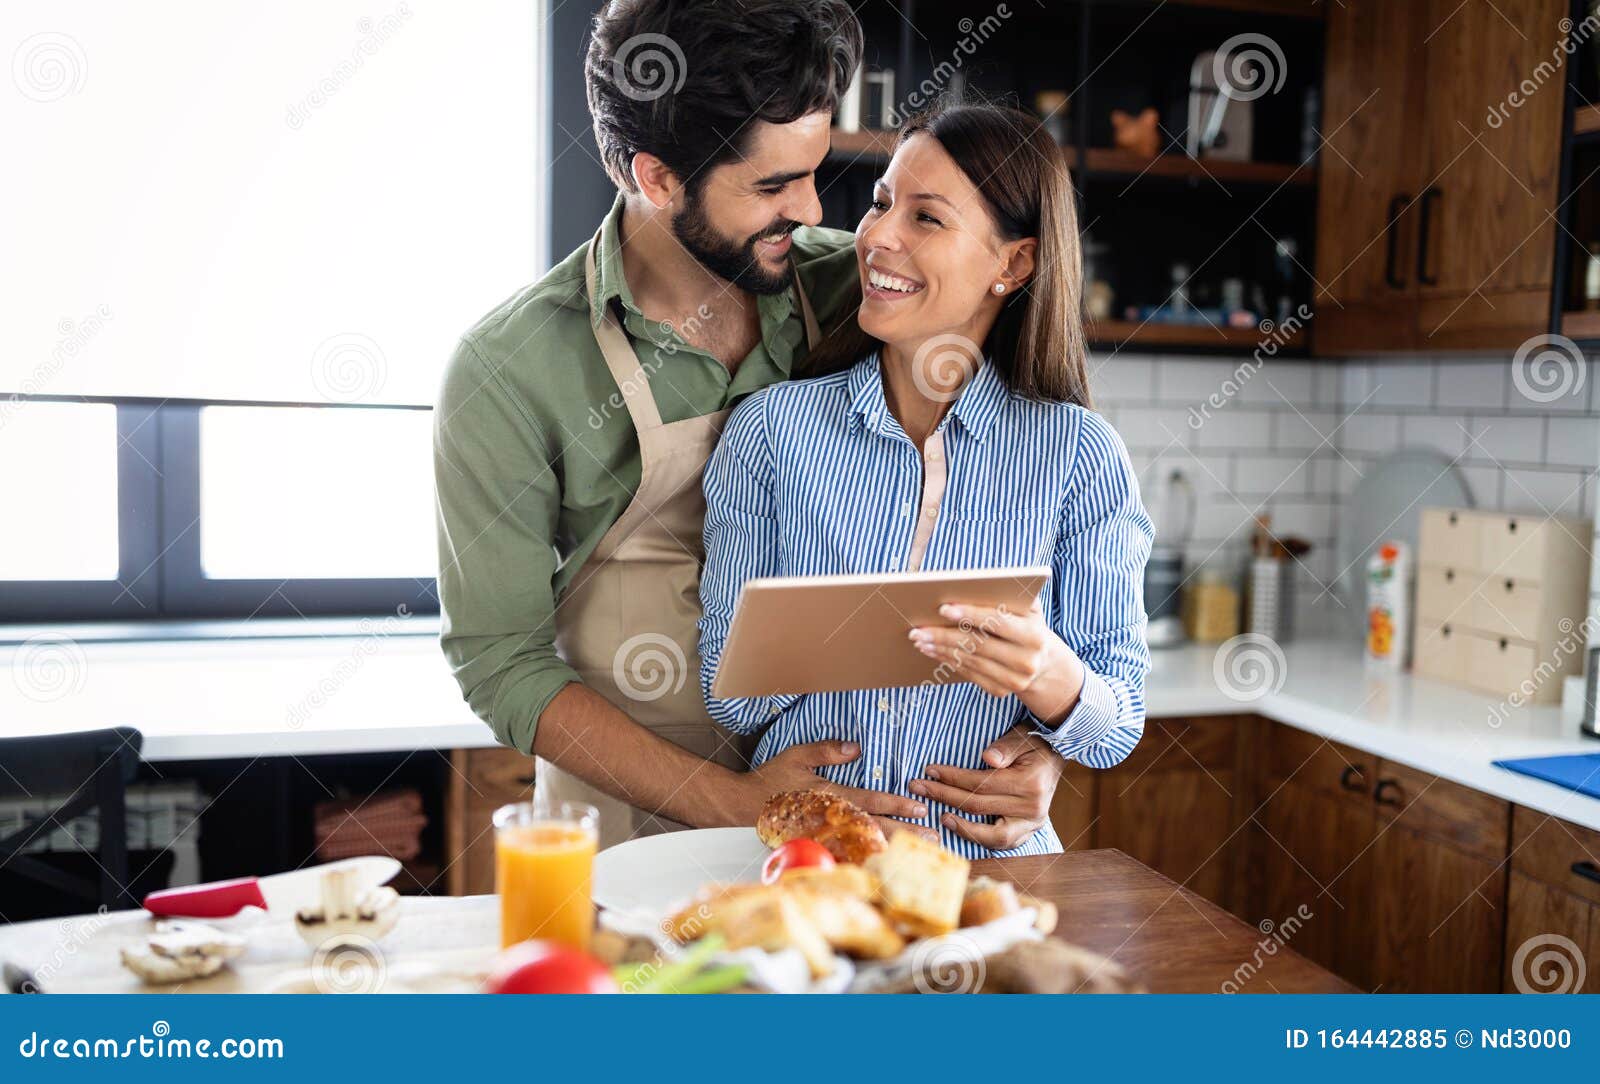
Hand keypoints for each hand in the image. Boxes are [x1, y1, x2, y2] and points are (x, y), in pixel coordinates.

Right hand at [743, 740, 936, 841]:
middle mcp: (830, 819)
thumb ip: (827, 751)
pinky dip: (868, 860)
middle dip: (905, 831)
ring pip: (864, 846)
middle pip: (875, 828)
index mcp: (829, 796)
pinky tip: (885, 862)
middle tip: (932, 836)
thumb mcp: (797, 755)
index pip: (871, 800)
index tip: (921, 806)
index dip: (898, 803)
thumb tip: (856, 747)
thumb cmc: (770, 779)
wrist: (741, 807)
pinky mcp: (815, 848)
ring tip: (917, 851)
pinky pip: (846, 856)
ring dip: (892, 847)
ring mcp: (823, 837)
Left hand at [908, 600, 1085, 726]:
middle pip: (978, 644)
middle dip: (944, 635)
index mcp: (1035, 636)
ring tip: (919, 639)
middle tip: (918, 628)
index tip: (943, 608)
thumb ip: (1008, 596)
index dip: (970, 614)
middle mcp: (1027, 661)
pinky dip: (947, 661)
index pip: (997, 622)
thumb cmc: (1027, 625)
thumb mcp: (1027, 609)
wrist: (1043, 662)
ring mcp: (1014, 680)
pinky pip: (969, 674)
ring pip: (969, 660)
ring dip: (940, 649)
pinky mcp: (1001, 691)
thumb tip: (969, 585)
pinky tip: (932, 651)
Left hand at [909, 726, 1062, 850]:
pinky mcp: (1030, 831)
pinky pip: (1003, 843)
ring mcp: (1034, 823)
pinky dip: (980, 838)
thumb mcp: (1021, 736)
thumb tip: (988, 758)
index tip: (929, 771)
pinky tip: (960, 827)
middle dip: (945, 796)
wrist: (1056, 755)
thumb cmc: (1034, 743)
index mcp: (1030, 783)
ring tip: (940, 816)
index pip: (981, 784)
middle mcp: (1033, 808)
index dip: (952, 778)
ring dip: (963, 828)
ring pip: (994, 837)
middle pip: (980, 807)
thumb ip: (1005, 746)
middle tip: (920, 788)